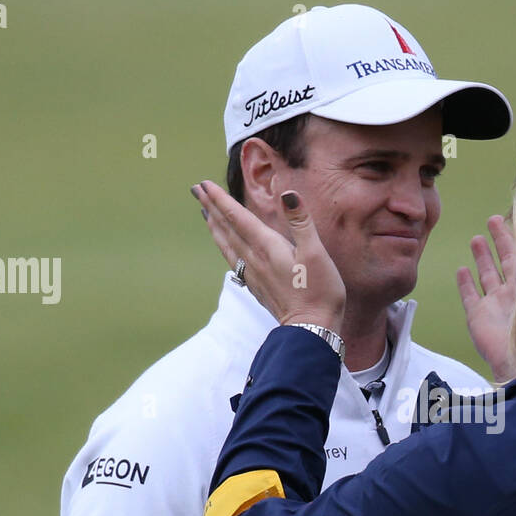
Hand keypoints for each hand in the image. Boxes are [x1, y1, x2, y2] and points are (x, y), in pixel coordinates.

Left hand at [191, 181, 344, 330]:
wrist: (311, 330)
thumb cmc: (319, 292)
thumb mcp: (316, 253)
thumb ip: (301, 222)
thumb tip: (288, 195)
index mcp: (268, 247)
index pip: (238, 218)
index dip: (221, 200)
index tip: (204, 185)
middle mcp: (255, 259)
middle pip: (227, 229)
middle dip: (212, 208)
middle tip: (196, 190)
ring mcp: (253, 274)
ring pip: (227, 245)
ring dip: (215, 227)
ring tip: (205, 213)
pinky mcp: (257, 287)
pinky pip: (233, 260)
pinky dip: (225, 247)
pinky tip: (225, 247)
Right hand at [456, 214, 515, 382]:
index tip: (513, 220)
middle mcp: (513, 293)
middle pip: (504, 260)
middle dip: (499, 240)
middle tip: (492, 220)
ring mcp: (494, 305)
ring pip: (487, 275)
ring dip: (482, 257)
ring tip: (476, 239)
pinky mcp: (478, 317)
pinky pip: (470, 296)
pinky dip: (465, 283)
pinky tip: (462, 270)